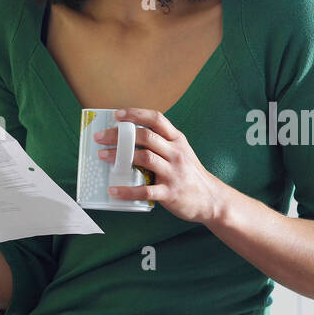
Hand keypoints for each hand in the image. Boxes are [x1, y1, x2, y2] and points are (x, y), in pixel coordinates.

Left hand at [93, 107, 225, 224]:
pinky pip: (145, 190)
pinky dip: (127, 190)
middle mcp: (176, 153)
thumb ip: (163, 144)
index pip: (156, 119)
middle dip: (119, 135)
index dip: (135, 114)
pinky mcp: (170, 193)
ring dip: (119, 156)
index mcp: (178, 141)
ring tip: (103, 156)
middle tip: (100, 137)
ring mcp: (173, 173)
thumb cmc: (191, 176)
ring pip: (144, 158)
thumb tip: (132, 138)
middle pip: (145, 137)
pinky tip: (114, 190)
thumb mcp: (182, 153)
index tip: (117, 115)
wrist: (212, 200)